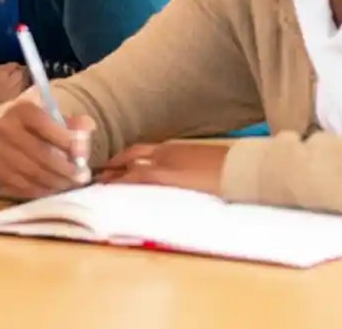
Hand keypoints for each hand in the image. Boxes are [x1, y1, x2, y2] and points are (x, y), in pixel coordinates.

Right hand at [0, 100, 94, 199]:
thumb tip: (88, 127)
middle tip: (81, 178)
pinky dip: (41, 190)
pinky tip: (53, 189)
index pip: (44, 124)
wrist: (2, 139)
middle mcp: (5, 127)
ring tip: (69, 185)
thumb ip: (74, 124)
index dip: (65, 140)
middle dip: (64, 168)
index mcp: (22, 110)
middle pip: (39, 152)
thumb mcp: (55, 120)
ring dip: (54, 182)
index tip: (82, 156)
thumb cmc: (36, 130)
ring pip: (31, 172)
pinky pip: (21, 185)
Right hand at [100, 143, 229, 195]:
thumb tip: (135, 187)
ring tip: (119, 167)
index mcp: (160, 170)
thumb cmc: (217, 186)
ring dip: (126, 158)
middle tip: (101, 174)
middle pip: (131, 158)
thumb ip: (157, 189)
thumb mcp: (184, 193)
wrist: (244, 170)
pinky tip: (147, 163)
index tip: (97, 187)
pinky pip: (154, 150)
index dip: (112, 181)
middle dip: (114, 165)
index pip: (128, 175)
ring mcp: (174, 150)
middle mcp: (163, 156)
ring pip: (142, 152)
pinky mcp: (185, 149)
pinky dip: (142, 156)